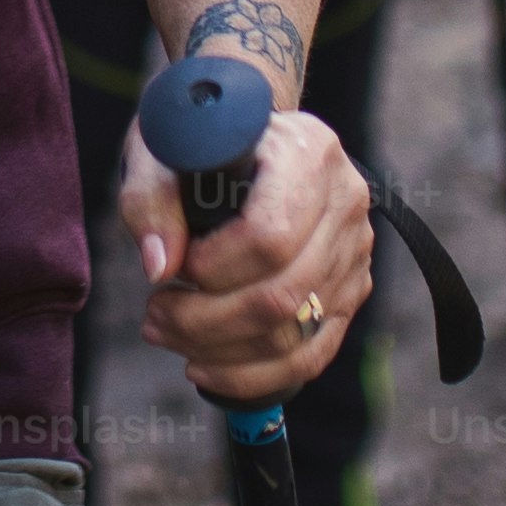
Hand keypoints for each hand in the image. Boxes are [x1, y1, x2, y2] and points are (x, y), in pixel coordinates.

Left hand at [116, 104, 374, 405]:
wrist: (242, 130)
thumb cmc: (197, 137)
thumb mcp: (159, 146)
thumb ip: (150, 200)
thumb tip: (159, 267)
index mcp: (308, 152)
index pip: (271, 235)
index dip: (214, 268)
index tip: (173, 269)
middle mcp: (346, 200)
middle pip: (284, 294)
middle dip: (206, 322)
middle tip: (154, 316)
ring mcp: (355, 250)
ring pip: (295, 333)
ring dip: (220, 352)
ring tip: (167, 334)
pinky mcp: (350, 290)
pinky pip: (311, 354)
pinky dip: (253, 375)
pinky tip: (204, 367)